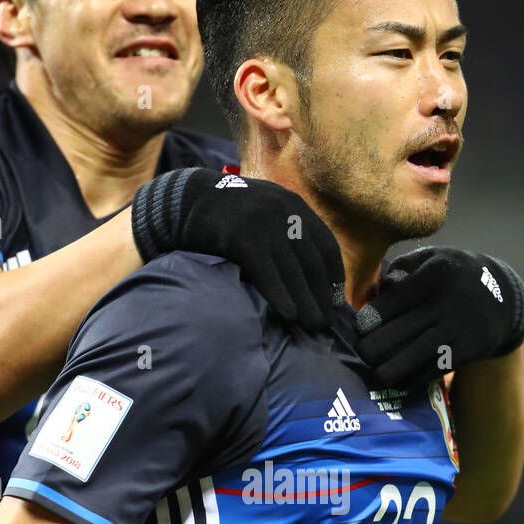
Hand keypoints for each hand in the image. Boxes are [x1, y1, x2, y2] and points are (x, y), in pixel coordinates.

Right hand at [132, 168, 343, 331]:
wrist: (187, 197)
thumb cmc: (226, 214)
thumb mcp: (263, 213)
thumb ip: (285, 233)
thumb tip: (304, 274)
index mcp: (294, 206)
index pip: (326, 245)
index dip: (334, 276)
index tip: (336, 301)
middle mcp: (285, 212)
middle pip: (312, 261)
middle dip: (322, 295)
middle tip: (326, 322)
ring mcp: (265, 224)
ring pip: (293, 270)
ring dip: (307, 302)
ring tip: (314, 325)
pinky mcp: (244, 238)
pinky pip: (267, 273)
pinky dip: (280, 295)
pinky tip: (289, 315)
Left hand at [354, 247, 523, 388]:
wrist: (503, 296)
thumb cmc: (454, 275)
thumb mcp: (433, 257)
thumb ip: (402, 268)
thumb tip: (379, 292)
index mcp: (435, 274)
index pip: (395, 300)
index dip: (372, 317)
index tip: (360, 327)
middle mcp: (447, 302)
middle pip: (400, 332)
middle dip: (374, 347)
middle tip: (363, 352)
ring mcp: (458, 329)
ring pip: (415, 356)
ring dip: (389, 370)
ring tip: (376, 374)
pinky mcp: (467, 351)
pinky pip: (433, 369)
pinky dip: (413, 378)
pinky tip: (399, 380)